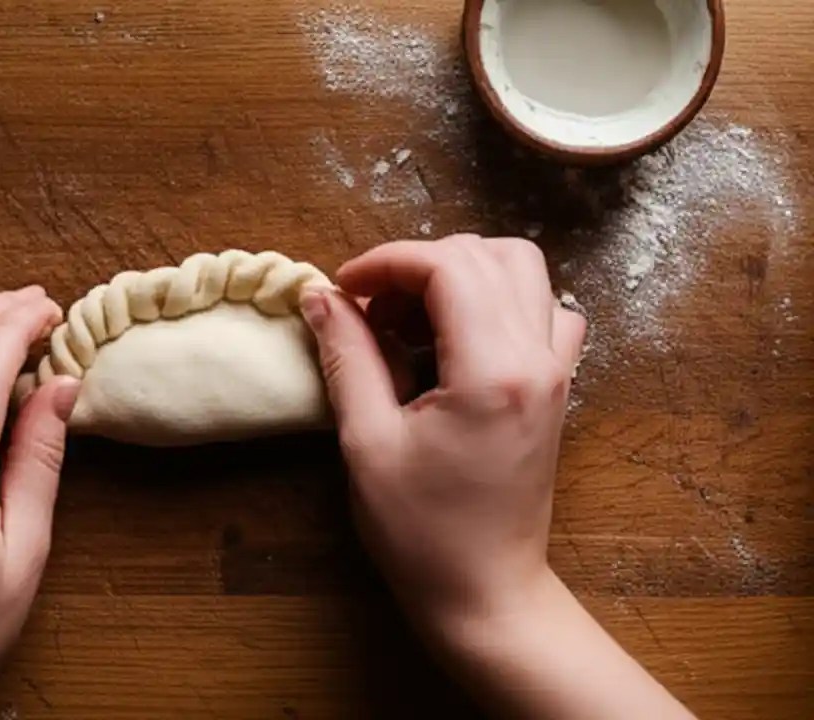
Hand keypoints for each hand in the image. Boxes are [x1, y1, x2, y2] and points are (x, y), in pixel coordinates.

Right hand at [302, 235, 693, 719]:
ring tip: (411, 321)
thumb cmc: (421, 532)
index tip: (343, 291)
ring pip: (523, 270)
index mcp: (493, 371)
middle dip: (419, 265)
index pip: (449, 266)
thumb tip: (320, 295)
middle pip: (488, 255)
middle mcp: (538, 358)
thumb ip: (347, 357)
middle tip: (371, 310)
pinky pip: (545, 310)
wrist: (485, 593)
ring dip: (460, 275)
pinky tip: (458, 339)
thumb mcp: (367, 442)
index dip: (387, 262)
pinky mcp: (557, 387)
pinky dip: (499, 301)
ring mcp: (557, 371)